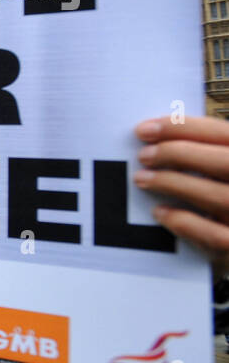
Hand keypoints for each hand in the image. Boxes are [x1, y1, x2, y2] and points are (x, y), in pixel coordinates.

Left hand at [135, 116, 228, 271]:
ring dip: (173, 184)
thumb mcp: (221, 168)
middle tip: (144, 155)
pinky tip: (159, 212)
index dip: (183, 127)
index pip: (224, 133)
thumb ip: (206, 152)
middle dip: (178, 153)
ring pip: (218, 196)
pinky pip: (213, 235)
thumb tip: (158, 136)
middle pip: (226, 162)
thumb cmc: (224, 197)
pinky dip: (183, 221)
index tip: (145, 129)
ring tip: (142, 179)